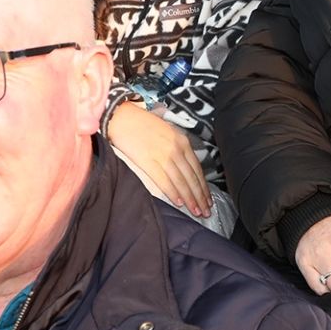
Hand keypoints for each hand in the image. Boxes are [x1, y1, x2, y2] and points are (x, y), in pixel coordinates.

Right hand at [107, 100, 211, 218]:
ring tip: (196, 211)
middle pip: (192, 177)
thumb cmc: (144, 125)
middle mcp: (176, 149)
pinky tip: (178, 202)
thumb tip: (185, 168)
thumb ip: (178, 148)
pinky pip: (163, 180)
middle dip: (200, 197)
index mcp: (182, 142)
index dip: (203, 187)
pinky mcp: (147, 160)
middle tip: (206, 212)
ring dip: (190, 198)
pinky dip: (172, 192)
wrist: (122, 117)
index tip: (208, 200)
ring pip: (181, 181)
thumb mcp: (168, 132)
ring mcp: (162, 155)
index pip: (197, 169)